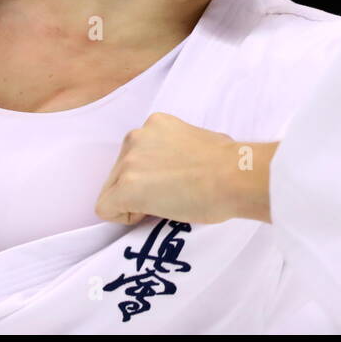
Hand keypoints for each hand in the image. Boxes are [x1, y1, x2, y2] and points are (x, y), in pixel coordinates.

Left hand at [95, 112, 249, 226]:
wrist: (234, 177)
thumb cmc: (229, 162)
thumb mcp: (199, 140)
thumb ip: (177, 149)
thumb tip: (182, 165)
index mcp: (155, 124)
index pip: (137, 154)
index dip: (151, 175)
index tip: (172, 182)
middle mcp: (136, 137)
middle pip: (120, 171)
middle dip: (140, 187)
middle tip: (170, 196)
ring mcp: (129, 162)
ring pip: (112, 190)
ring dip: (133, 200)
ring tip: (165, 204)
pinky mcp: (126, 187)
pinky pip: (106, 208)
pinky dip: (124, 217)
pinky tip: (151, 214)